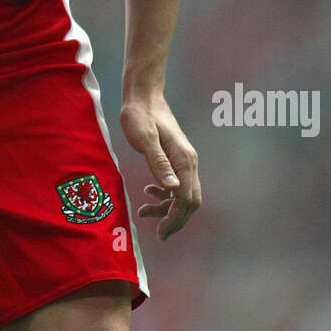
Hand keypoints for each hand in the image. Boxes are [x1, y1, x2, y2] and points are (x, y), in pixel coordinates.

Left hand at [119, 94, 200, 240]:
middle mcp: (189, 162)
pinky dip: (165, 195)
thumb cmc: (140, 115)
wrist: (142, 96)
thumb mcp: (145, 138)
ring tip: (143, 212)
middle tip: (159, 234)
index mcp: (184, 160)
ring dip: (167, 208)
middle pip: (190, 201)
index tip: (161, 233)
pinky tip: (149, 194)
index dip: (175, 219)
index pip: (186, 198)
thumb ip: (158, 163)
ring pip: (183, 194)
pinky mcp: (175, 158)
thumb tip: (172, 189)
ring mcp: (183, 160)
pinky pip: (176, 185)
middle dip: (175, 220)